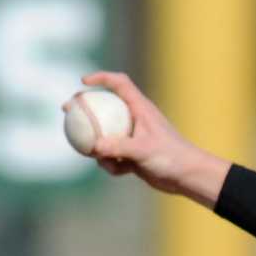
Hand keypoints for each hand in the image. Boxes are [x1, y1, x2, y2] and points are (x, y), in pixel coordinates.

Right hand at [70, 71, 230, 203]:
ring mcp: (133, 137)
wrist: (188, 177)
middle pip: (104, 107)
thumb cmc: (172, 157)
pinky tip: (121, 173)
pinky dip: (112, 165)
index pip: (120, 83)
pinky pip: (113, 156)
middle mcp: (135, 120)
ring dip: (100, 149)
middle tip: (67, 111)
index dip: (101, 78)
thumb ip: (118, 147)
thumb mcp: (143, 150)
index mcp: (140, 109)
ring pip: (105, 136)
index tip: (82, 82)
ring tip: (107, 161)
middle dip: (85, 109)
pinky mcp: (133, 154)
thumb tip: (94, 147)